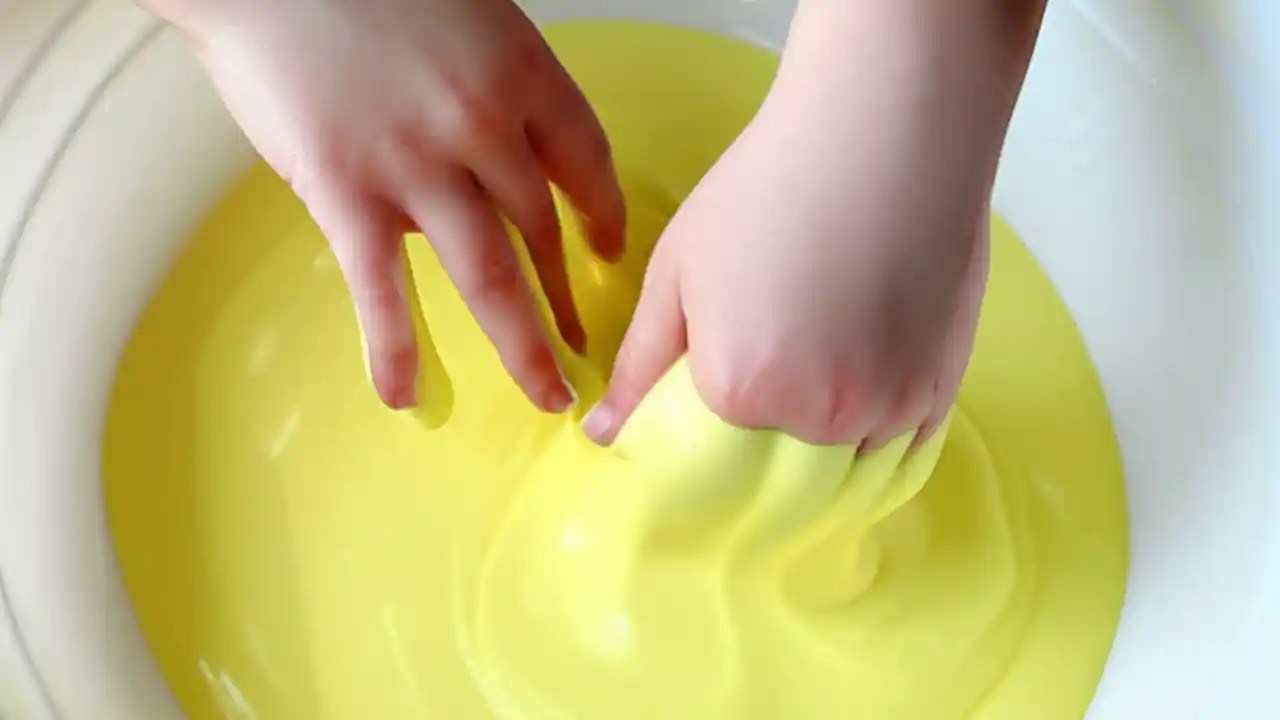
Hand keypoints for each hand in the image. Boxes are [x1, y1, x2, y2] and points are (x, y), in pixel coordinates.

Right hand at [144, 0, 624, 410]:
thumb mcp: (467, 19)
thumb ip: (494, 88)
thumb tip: (497, 162)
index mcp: (521, 73)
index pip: (587, 162)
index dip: (605, 215)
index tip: (609, 250)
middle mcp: (483, 125)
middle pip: (543, 233)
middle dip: (568, 299)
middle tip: (583, 349)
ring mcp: (416, 163)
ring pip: (489, 275)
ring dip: (524, 344)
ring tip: (548, 396)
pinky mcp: (346, 191)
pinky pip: (382, 287)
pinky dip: (394, 347)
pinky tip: (404, 395)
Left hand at [582, 102, 989, 447]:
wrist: (885, 134)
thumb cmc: (767, 191)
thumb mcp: (678, 273)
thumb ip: (640, 366)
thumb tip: (604, 437)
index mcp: (739, 393)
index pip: (701, 470)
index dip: (693, 450)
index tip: (698, 418)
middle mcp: (816, 420)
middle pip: (770, 484)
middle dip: (750, 464)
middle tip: (757, 390)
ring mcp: (885, 412)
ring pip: (836, 478)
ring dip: (813, 459)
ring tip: (805, 388)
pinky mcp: (938, 394)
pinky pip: (893, 455)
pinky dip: (866, 442)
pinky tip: (853, 392)